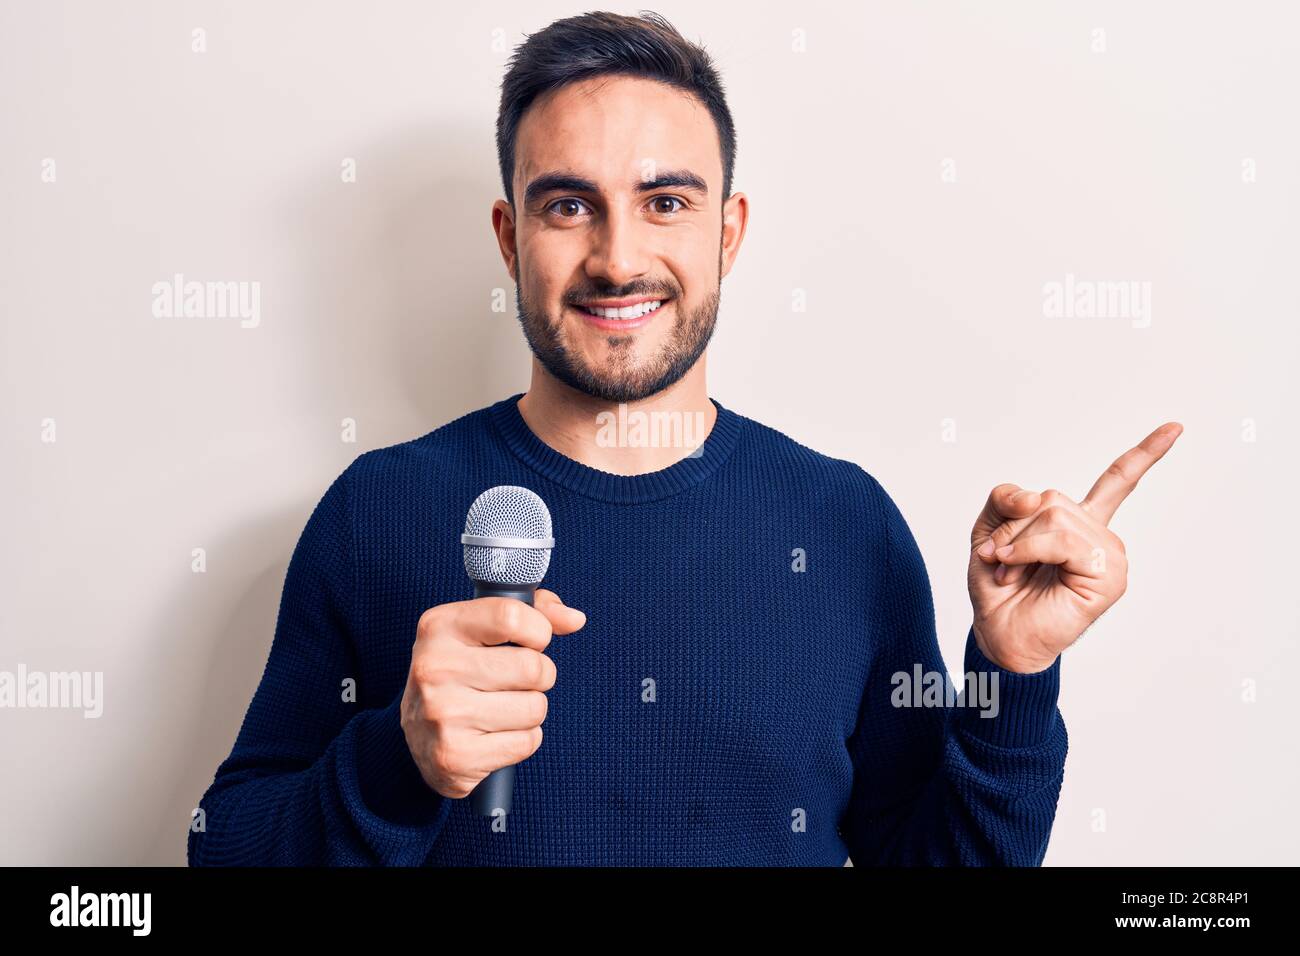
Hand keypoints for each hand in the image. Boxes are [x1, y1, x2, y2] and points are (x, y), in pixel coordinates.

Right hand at [400, 588, 585, 798]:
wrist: (416, 739)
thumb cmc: (460, 674)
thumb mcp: (482, 631)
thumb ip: (534, 613)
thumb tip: (575, 619)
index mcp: (439, 627)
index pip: (512, 616)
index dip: (538, 630)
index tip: (532, 641)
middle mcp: (434, 667)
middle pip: (533, 667)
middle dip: (539, 676)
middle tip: (516, 681)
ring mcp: (442, 713)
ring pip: (535, 707)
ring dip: (530, 710)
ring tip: (502, 708)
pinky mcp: (455, 755)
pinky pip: (527, 742)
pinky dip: (522, 740)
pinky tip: (494, 734)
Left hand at [967, 423, 1182, 672]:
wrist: (998, 632)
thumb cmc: (998, 585)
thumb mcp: (990, 528)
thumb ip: (1007, 498)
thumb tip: (1036, 496)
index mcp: (1079, 523)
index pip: (1117, 481)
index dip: (1145, 453)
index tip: (1175, 427)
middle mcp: (1100, 536)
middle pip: (1052, 498)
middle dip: (1012, 525)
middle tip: (998, 555)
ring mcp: (1109, 556)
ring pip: (1054, 516)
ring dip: (1016, 541)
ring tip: (1007, 567)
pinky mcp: (1109, 576)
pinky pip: (1062, 540)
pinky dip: (1029, 550)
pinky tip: (1018, 569)